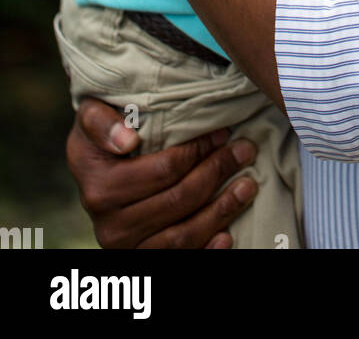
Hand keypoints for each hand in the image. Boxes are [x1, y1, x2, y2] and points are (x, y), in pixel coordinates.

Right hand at [66, 98, 257, 248]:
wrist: (93, 170)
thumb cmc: (103, 134)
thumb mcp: (91, 116)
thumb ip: (100, 121)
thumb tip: (127, 140)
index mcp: (98, 186)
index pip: (162, 170)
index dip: (197, 151)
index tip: (223, 132)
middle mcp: (109, 225)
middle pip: (178, 201)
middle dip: (217, 173)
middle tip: (245, 151)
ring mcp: (126, 248)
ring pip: (182, 236)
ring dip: (221, 210)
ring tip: (248, 185)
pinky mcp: (142, 261)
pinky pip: (179, 260)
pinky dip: (207, 249)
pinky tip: (227, 234)